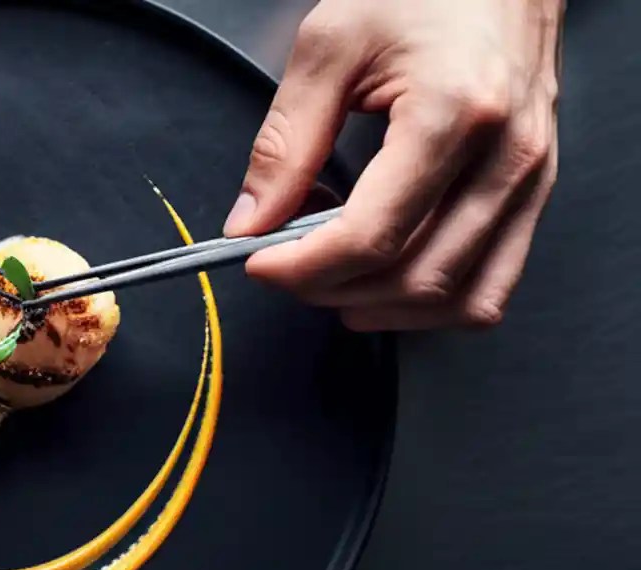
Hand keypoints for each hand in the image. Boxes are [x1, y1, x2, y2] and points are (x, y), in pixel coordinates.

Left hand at [225, 0, 563, 330]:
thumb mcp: (330, 48)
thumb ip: (285, 142)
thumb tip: (251, 221)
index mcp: (455, 114)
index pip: (372, 238)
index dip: (304, 267)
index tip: (260, 262)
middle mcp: (508, 158)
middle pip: (414, 278)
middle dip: (332, 289)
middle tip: (285, 267)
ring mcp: (531, 181)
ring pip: (458, 299)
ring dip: (381, 306)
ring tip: (331, 274)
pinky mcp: (535, 194)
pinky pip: (491, 287)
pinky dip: (432, 301)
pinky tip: (387, 275)